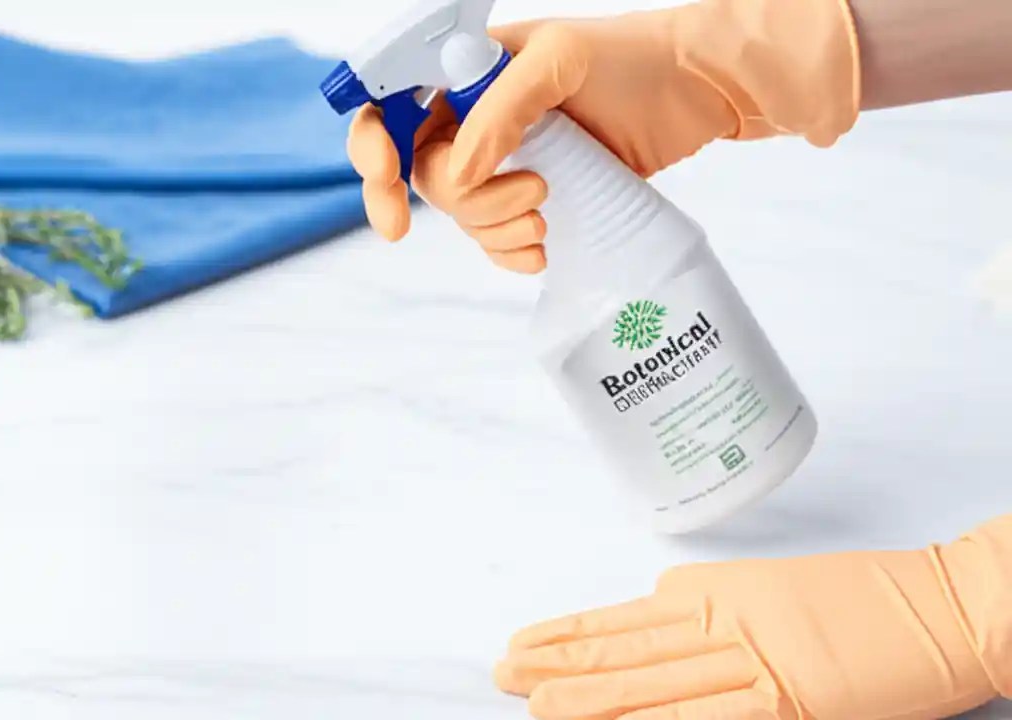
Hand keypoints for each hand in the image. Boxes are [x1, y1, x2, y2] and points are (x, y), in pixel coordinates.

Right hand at [346, 0, 859, 272]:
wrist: (694, 91)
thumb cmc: (629, 59)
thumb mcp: (561, 62)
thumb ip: (501, 109)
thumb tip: (456, 172)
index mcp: (461, 76)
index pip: (389, 115)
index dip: (374, 159)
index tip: (392, 204)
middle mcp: (472, 119)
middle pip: (427, 179)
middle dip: (470, 203)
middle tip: (534, 195)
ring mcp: (501, 161)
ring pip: (462, 216)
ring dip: (496, 229)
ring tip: (549, 216)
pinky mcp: (531, 197)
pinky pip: (495, 240)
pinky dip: (511, 253)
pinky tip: (544, 251)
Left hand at [494, 515, 1011, 719]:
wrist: (946, 603)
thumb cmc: (869, 601)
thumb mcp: (774, 591)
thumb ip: (714, 606)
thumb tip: (657, 610)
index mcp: (719, 591)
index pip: (627, 619)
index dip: (571, 633)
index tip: (525, 642)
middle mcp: (725, 619)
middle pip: (628, 648)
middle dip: (561, 664)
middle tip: (503, 671)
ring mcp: (755, 659)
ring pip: (655, 681)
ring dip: (591, 695)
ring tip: (534, 701)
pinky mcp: (790, 697)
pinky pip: (712, 718)